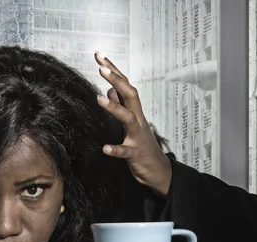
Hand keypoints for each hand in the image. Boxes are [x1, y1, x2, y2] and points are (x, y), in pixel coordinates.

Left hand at [94, 52, 172, 195]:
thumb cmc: (143, 146)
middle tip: (101, 66)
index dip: (113, 70)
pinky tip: (105, 148)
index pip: (125, 85)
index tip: (99, 55)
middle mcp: (138, 120)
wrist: (159, 172)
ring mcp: (138, 136)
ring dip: (114, 108)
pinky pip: (125, 151)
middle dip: (116, 79)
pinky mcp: (136, 154)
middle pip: (130, 94)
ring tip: (98, 99)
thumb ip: (122, 106)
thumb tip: (110, 90)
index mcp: (136, 111)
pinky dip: (116, 149)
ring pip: (128, 118)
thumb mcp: (132, 124)